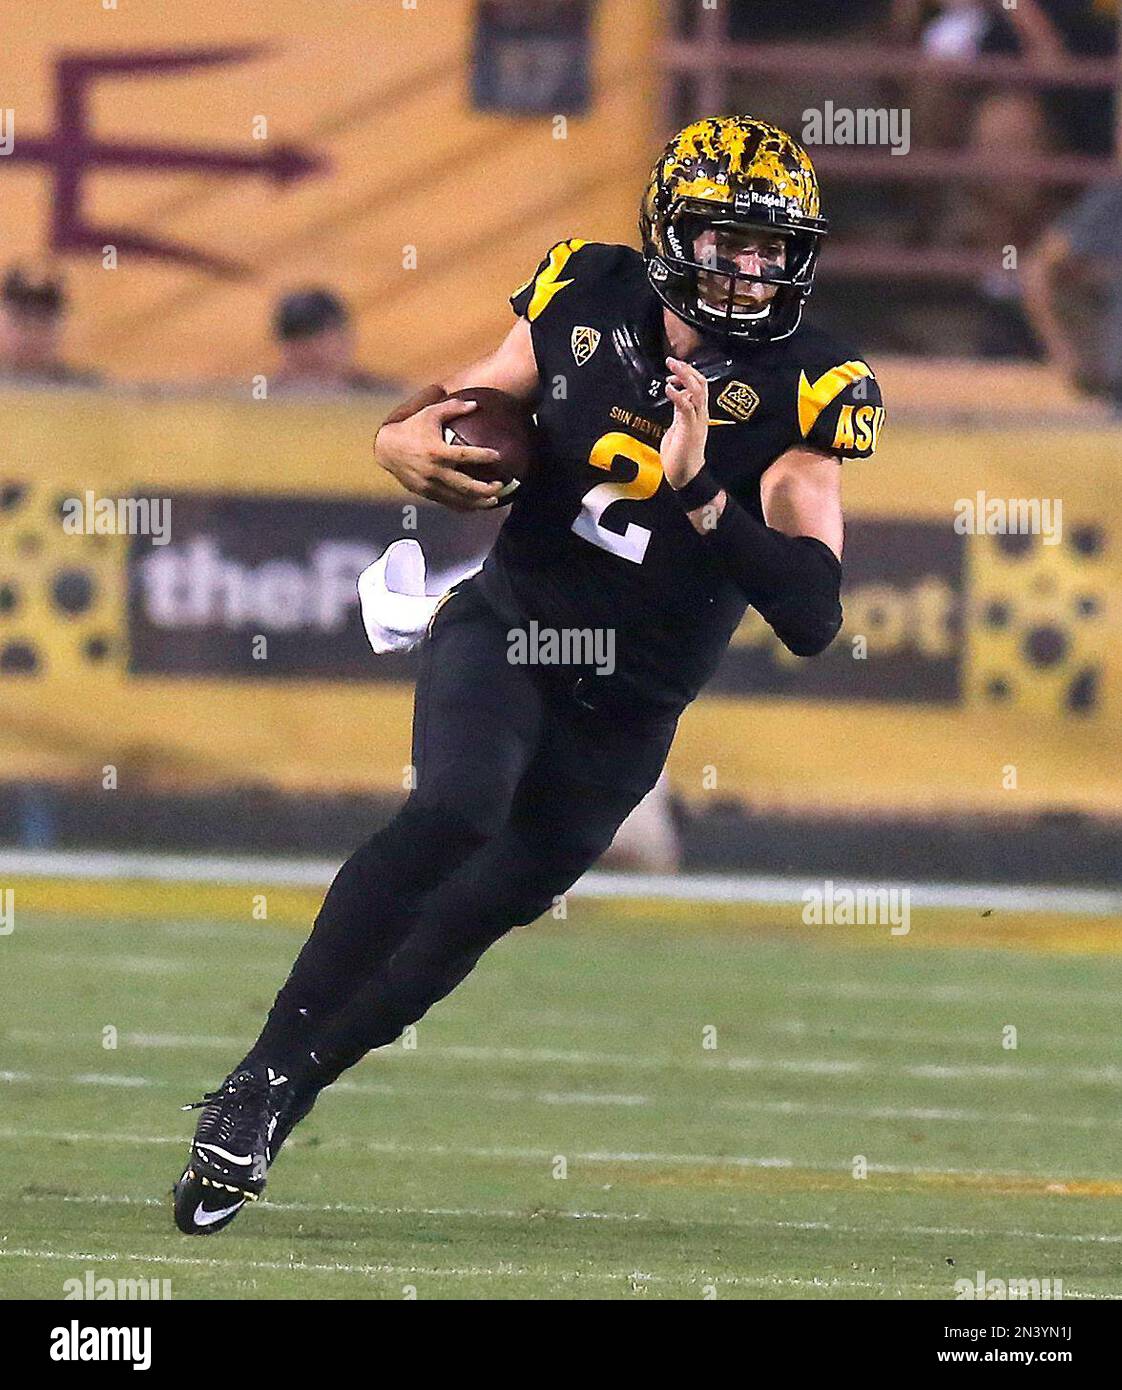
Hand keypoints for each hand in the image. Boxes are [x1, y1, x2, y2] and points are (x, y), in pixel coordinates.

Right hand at [374, 397, 505, 511]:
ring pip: (459, 499)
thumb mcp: (430, 413)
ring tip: (495, 500)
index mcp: (436, 451)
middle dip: (486, 488)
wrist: (387, 449)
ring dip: (479, 502)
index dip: (482, 456)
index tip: (498, 456)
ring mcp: (430, 486)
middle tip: (501, 486)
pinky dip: (464, 506)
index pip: (464, 456)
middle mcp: (434, 471)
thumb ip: (453, 408)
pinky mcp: (426, 494)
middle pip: (465, 485)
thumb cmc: (412, 427)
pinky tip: (477, 506)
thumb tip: (475, 404)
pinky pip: (449, 503)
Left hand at [660, 356, 708, 489]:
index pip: (699, 387)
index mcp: (697, 414)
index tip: (673, 373)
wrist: (686, 476)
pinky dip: (677, 395)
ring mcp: (696, 421)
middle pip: (701, 384)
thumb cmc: (680, 456)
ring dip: (684, 376)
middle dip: (687, 370)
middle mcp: (700, 415)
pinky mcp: (689, 429)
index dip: (687, 375)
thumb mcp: (678, 428)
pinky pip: (686, 407)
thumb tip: (676, 399)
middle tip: (672, 361)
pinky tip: (669, 388)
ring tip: (672, 367)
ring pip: (698, 391)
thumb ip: (679, 413)